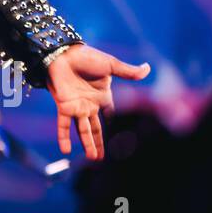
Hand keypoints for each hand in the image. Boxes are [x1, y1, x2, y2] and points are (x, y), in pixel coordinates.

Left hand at [46, 44, 149, 159]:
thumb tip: (148, 69)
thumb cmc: (86, 56)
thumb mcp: (111, 65)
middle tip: (104, 160)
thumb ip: (128, 72)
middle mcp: (90, 105)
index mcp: (103, 96)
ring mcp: (77, 107)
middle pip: (96, 128)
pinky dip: (64, 137)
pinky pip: (63, 125)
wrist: (63, 52)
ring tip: (93, 159)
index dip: (116, 127)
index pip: (111, 116)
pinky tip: (65, 150)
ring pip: (83, 130)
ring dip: (88, 144)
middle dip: (100, 143)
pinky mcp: (64, 106)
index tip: (122, 142)